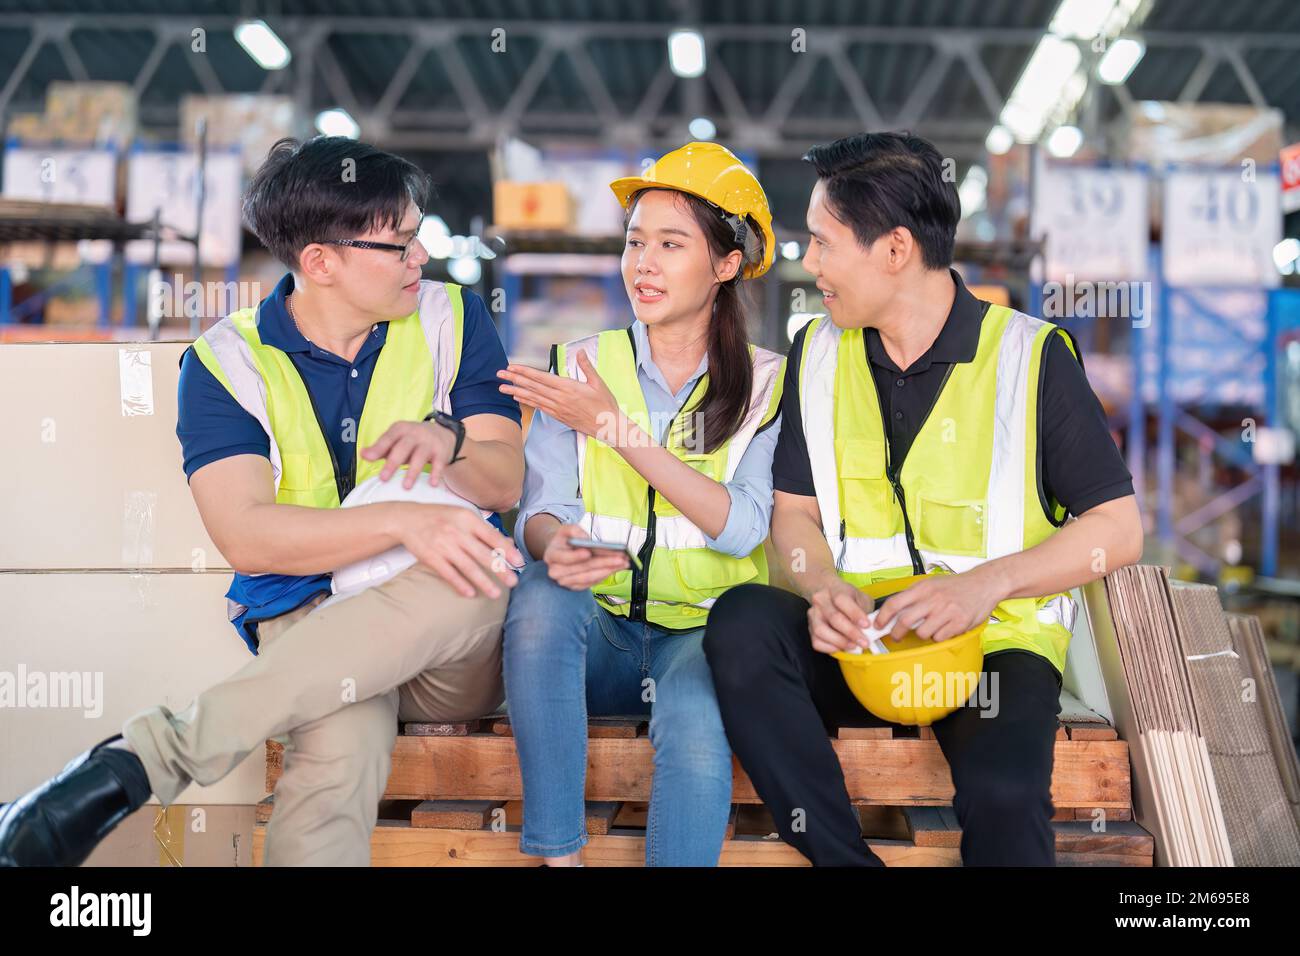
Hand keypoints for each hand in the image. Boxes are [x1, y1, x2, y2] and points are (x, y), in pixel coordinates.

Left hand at [361, 419, 457, 488]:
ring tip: (406, 486)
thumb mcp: (396, 440)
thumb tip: (363, 454)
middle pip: (403, 447)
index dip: (378, 448)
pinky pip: (439, 463)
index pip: (388, 438)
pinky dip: (435, 473)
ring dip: (413, 471)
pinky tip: (432, 484)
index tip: (368, 458)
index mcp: (400, 429)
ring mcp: (429, 442)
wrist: (442, 433)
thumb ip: (380, 448)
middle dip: (393, 463)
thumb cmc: (412, 440)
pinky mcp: (441, 451)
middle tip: (383, 478)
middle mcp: (415, 433)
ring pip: (420, 456)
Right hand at [397, 504, 523, 598]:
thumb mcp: (462, 516)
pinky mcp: (430, 557)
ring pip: (467, 567)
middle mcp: (456, 532)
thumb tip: (508, 543)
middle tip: (514, 582)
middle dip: (500, 569)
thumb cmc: (440, 517)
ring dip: (483, 582)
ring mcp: (443, 545)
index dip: (506, 549)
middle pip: (482, 554)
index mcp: (467, 519)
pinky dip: (460, 584)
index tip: (519, 561)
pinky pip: (448, 573)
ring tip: (496, 594)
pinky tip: (471, 594)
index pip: (491, 536)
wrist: (407, 519)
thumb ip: (484, 529)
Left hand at [497, 351, 626, 443]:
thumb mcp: (598, 383)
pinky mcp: (558, 416)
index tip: (512, 367)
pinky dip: (528, 401)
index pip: (541, 378)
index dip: (525, 372)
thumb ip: (587, 366)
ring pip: (533, 398)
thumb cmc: (605, 404)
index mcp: (568, 387)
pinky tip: (519, 397)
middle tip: (499, 374)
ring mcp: (557, 409)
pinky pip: (539, 407)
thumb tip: (580, 351)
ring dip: (516, 391)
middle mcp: (559, 398)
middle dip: (514, 380)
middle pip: (532, 387)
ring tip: (501, 388)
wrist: (608, 427)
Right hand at [543, 523, 630, 590]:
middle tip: (620, 558)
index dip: (576, 556)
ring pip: (589, 577)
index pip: (564, 558)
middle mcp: (556, 572)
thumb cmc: (565, 540)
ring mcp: (565, 581)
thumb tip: (586, 538)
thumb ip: (574, 530)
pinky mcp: (575, 587)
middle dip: (603, 562)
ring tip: (623, 563)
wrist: (561, 552)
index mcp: (552, 555)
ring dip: (608, 570)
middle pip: (582, 568)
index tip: (588, 552)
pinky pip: (592, 583)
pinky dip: (605, 575)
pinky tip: (616, 568)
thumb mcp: (566, 529)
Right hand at [807, 572, 877, 654]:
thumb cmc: (847, 598)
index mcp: (835, 589)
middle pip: (833, 617)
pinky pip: (816, 641)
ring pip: (821, 630)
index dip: (854, 614)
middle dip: (851, 632)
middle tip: (864, 641)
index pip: (841, 600)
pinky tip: (841, 648)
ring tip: (853, 646)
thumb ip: (866, 610)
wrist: (828, 594)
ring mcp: (813, 614)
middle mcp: (821, 601)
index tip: (866, 625)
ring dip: (839, 641)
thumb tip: (871, 628)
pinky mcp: (810, 627)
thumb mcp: (861, 597)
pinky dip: (829, 648)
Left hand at [871, 567, 1004, 643]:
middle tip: (895, 636)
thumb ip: (914, 595)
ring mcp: (946, 611)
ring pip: (922, 632)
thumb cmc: (956, 586)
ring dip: (922, 634)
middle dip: (896, 633)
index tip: (878, 624)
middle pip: (905, 621)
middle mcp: (933, 599)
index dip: (883, 616)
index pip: (895, 603)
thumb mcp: (932, 583)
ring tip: (929, 628)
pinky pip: (939, 637)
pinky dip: (938, 636)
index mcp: (923, 588)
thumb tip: (892, 610)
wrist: (984, 584)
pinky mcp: (959, 623)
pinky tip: (944, 628)